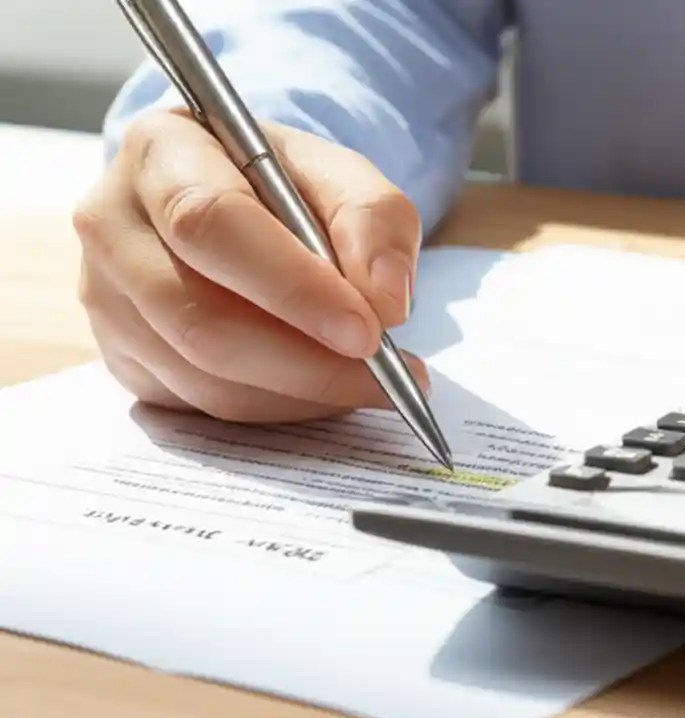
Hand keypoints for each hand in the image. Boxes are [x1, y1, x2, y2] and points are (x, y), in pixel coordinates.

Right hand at [74, 109, 428, 422]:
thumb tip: (386, 300)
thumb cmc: (284, 185)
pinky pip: (204, 405)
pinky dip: (279, 406)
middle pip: (199, 317)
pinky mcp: (122, 357)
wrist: (237, 200)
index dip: (293, 286)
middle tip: (385, 375)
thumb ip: (375, 219)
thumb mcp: (341, 175)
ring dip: (302, 392)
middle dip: (306, 360)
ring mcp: (105, 299)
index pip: (212, 222)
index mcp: (161, 151)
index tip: (367, 329)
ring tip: (371, 381)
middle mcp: (112, 224)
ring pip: (203, 376)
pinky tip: (324, 386)